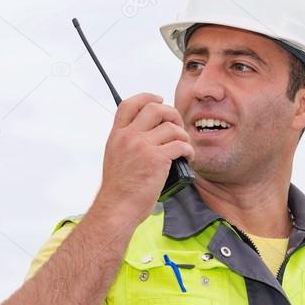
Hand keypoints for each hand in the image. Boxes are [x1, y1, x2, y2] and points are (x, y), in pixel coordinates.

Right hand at [94, 93, 193, 228]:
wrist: (117, 207)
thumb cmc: (120, 189)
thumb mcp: (116, 157)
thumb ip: (128, 142)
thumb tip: (150, 133)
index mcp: (117, 135)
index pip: (130, 104)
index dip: (147, 97)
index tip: (159, 99)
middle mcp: (128, 136)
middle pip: (155, 108)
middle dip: (172, 114)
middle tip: (178, 126)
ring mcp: (142, 146)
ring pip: (172, 127)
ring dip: (183, 136)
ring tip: (184, 147)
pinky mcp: (157, 158)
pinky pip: (181, 145)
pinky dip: (189, 150)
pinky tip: (188, 157)